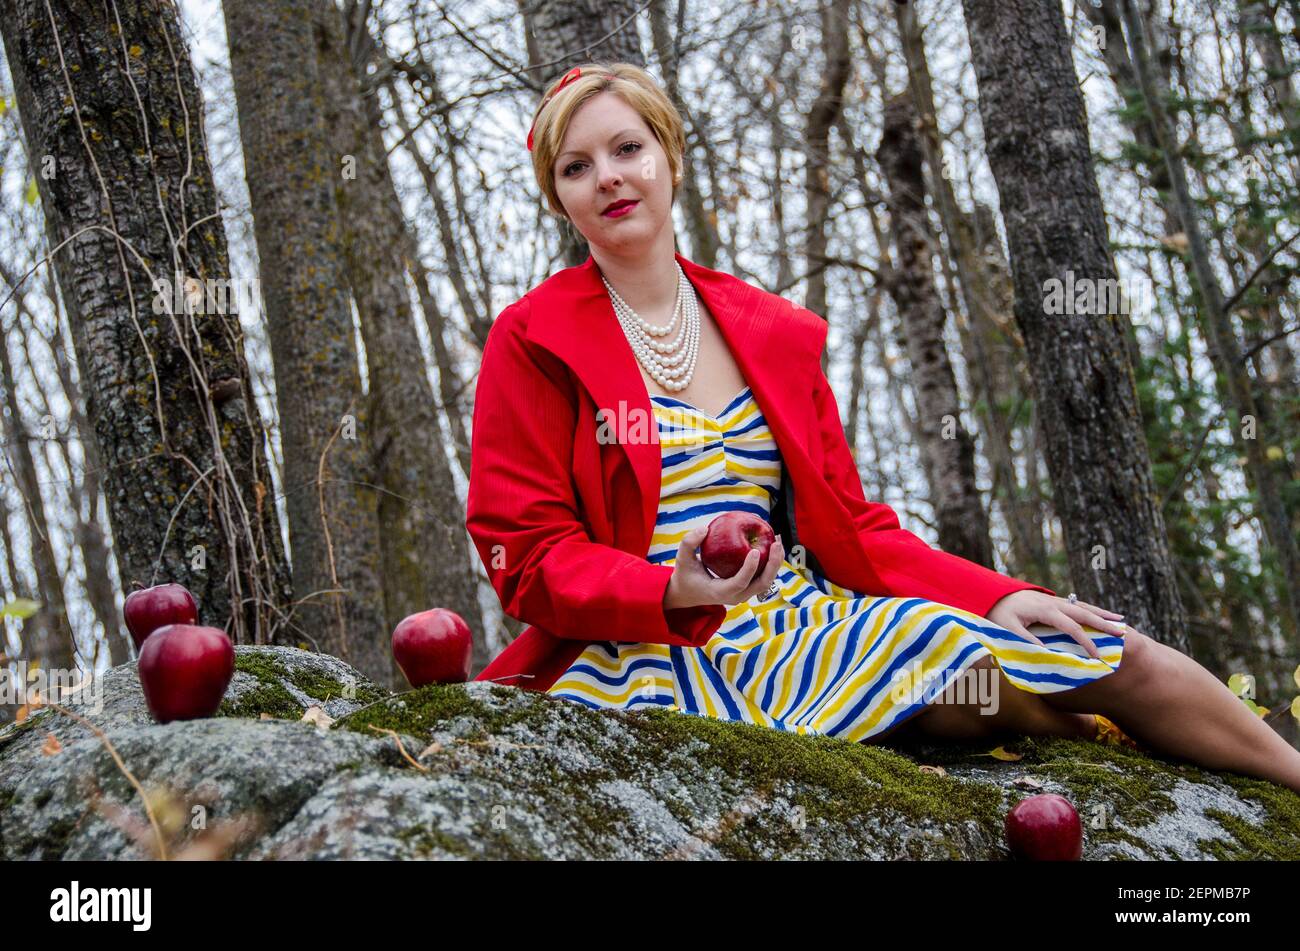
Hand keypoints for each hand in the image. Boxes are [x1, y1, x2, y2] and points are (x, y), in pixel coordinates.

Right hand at [663, 527, 783, 609]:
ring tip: (778, 540)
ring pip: (767, 581)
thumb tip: (705, 528)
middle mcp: (736, 596)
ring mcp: (744, 594)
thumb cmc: (686, 574)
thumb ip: (689, 542)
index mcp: (720, 592)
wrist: (688, 593)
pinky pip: (763, 576)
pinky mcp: (747, 588)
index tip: (755, 551)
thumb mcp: (682, 559)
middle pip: (761, 584)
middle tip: (776, 543)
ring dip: (775, 562)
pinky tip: (772, 544)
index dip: (749, 569)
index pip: (739, 583)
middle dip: (773, 564)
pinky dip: (770, 562)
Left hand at [984, 589, 1128, 660]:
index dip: (1085, 642)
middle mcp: (1054, 603)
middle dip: (1104, 624)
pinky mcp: (1053, 601)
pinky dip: (1091, 610)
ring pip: (1084, 607)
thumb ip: (1026, 640)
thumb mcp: (1008, 628)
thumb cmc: (999, 613)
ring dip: (1102, 614)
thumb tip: (1046, 652)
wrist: (992, 594)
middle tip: (1122, 634)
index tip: (1097, 656)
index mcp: (1046, 611)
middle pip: (1084, 614)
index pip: (1072, 628)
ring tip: (1121, 621)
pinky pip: (1077, 605)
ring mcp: (1055, 600)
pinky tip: (1100, 614)